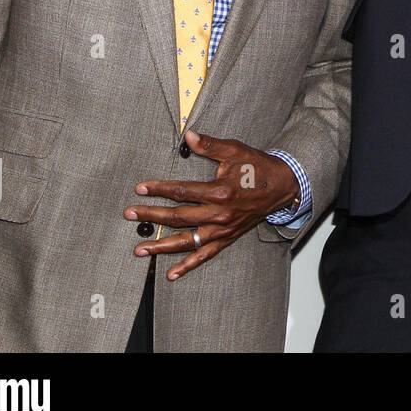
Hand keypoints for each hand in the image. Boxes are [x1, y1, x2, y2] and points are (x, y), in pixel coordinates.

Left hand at [124, 130, 299, 280]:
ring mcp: (223, 230)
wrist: (282, 186)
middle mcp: (219, 215)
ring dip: (162, 246)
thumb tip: (188, 135)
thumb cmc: (257, 168)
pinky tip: (171, 274)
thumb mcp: (235, 151)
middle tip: (129, 214)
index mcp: (220, 192)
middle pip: (178, 218)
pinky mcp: (228, 239)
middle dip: (151, 216)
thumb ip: (210, 145)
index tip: (140, 189)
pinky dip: (188, 265)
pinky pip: (205, 255)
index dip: (159, 189)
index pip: (181, 192)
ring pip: (187, 241)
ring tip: (139, 250)